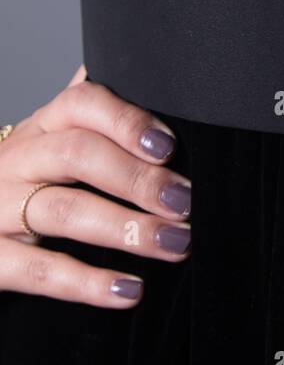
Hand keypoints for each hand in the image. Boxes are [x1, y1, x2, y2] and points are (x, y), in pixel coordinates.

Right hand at [0, 65, 190, 306]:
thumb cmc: (26, 182)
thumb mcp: (53, 143)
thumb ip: (96, 115)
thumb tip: (151, 72)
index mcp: (41, 128)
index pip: (80, 104)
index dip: (127, 121)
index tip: (171, 146)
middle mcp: (16, 160)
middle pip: (77, 155)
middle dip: (138, 178)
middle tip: (186, 202)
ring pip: (63, 210)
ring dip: (126, 228)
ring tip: (176, 245)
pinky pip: (39, 269)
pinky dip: (88, 283)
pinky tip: (130, 291)